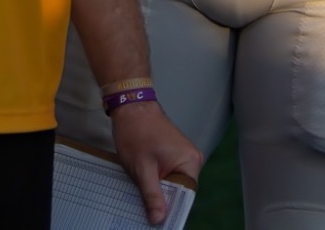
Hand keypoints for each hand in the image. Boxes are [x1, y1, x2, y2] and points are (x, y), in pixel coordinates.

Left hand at [110, 102, 201, 224]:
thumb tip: (159, 219)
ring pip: (173, 183)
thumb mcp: (143, 169)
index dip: (171, 208)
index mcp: (190, 162)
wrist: (131, 107)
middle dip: (163, 198)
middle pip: (180, 190)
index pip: (186, 196)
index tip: (156, 218)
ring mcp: (184, 155)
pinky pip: (170, 174)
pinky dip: (157, 179)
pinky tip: (145, 178)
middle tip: (145, 204)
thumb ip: (152, 196)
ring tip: (143, 187)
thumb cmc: (137, 132)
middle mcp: (192, 158)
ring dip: (158, 189)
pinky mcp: (175, 153)